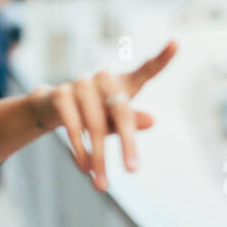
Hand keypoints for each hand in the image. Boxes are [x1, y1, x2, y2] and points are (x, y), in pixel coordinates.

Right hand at [49, 40, 176, 190]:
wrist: (50, 108)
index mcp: (123, 83)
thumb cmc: (94, 115)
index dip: (162, 57)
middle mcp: (103, 78)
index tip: (177, 42)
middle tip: (133, 171)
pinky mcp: (60, 94)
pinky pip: (73, 127)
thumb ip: (132, 122)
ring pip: (95, 126)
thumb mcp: (115, 122)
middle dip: (127, 144)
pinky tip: (85, 169)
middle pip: (121, 112)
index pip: (146, 69)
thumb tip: (153, 120)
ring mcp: (80, 83)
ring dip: (99, 157)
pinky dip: (80, 151)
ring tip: (103, 184)